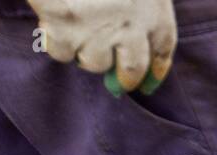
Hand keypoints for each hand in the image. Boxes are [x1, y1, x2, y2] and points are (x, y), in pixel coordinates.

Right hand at [28, 0, 176, 91]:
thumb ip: (137, 8)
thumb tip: (127, 56)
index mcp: (154, 8)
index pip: (162, 49)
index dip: (156, 69)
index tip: (148, 83)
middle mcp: (131, 24)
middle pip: (132, 69)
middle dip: (125, 78)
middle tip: (118, 82)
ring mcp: (98, 29)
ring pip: (95, 63)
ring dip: (86, 51)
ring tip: (78, 27)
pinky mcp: (65, 28)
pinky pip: (62, 53)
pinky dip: (56, 41)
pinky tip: (54, 21)